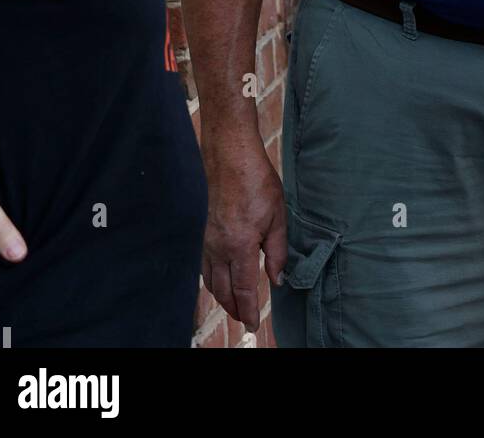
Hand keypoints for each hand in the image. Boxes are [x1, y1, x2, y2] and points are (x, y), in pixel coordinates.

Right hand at [201, 130, 286, 331]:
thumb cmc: (257, 184)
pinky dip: (213, 282)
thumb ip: (277, 253)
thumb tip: (276, 280)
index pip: (243, 289)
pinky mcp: (206, 234)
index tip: (252, 324)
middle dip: (234, 309)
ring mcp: (209, 242)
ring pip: (211, 282)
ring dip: (222, 298)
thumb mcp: (277, 218)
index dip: (248, 310)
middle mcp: (220, 249)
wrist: (231, 159)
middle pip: (223, 291)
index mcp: (240, 246)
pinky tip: (221, 281)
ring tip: (235, 306)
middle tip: (246, 319)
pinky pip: (206, 267)